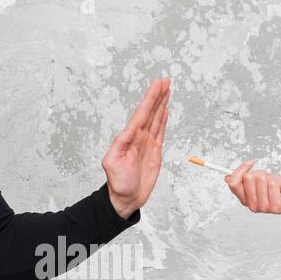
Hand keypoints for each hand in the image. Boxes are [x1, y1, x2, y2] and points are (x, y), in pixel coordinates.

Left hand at [103, 77, 170, 217]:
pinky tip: (165, 110)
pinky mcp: (154, 152)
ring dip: (161, 104)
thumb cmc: (119, 184)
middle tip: (165, 80)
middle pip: (150, 112)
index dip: (150, 99)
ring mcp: (147, 143)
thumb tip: (128, 134)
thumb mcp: (113, 164)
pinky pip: (160, 132)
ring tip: (167, 90)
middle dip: (157, 96)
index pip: (141, 114)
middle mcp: (138, 137)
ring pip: (156, 119)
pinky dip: (163, 120)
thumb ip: (120, 148)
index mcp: (128, 137)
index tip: (158, 85)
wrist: (126, 199)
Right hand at [224, 159, 280, 221]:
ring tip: (277, 187)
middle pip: (247, 178)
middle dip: (260, 173)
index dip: (240, 169)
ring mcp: (263, 208)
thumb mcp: (260, 179)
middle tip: (269, 180)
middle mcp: (252, 206)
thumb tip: (227, 177)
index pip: (233, 183)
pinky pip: (272, 184)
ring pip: (261, 179)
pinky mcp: (275, 207)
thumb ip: (245, 178)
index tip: (250, 162)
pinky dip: (280, 182)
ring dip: (272, 178)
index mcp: (245, 199)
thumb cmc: (279, 188)